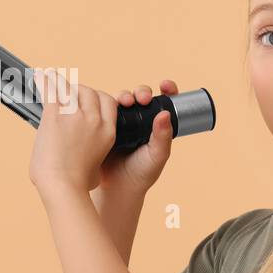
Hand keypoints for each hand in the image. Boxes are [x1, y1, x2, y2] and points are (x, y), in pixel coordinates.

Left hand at [28, 68, 118, 198]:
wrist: (64, 188)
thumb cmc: (77, 185)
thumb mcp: (96, 169)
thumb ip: (94, 157)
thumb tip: (89, 162)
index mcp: (107, 131)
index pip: (107, 100)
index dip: (96, 97)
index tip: (86, 99)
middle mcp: (94, 120)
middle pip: (88, 91)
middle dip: (77, 91)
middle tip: (65, 94)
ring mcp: (75, 116)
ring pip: (69, 88)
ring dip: (60, 86)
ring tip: (51, 82)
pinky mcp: (55, 116)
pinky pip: (51, 89)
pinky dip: (44, 80)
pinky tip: (38, 76)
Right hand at [98, 80, 176, 196]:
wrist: (116, 187)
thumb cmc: (141, 173)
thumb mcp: (158, 156)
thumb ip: (163, 137)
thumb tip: (165, 113)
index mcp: (156, 125)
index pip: (164, 102)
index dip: (167, 90)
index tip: (166, 85)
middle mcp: (140, 120)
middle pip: (142, 96)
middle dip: (142, 92)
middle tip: (143, 98)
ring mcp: (122, 121)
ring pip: (124, 99)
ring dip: (125, 95)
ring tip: (126, 101)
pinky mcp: (105, 124)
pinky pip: (105, 108)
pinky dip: (106, 102)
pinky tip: (107, 103)